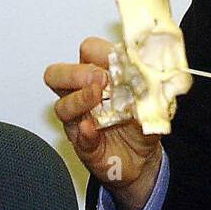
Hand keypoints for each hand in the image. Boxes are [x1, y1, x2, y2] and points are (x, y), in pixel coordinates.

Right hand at [44, 36, 163, 209]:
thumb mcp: (152, 98)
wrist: (143, 159)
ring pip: (62, 105)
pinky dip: (85, 132)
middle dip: (76, 73)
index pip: (88, 50)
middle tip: (99, 78)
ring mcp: (79, 118)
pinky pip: (76, 135)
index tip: (118, 61)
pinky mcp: (82, 143)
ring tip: (96, 98)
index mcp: (100, 74)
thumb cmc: (141, 123)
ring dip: (79, 99)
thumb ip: (151, 84)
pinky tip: (93, 129)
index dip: (99, 52)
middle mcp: (83, 93)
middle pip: (58, 74)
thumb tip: (152, 72)